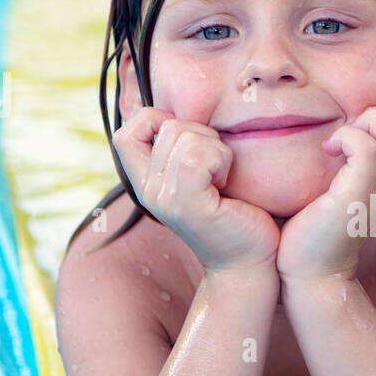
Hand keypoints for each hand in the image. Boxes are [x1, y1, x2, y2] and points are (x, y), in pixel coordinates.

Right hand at [112, 107, 279, 272]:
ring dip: (216, 149)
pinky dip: (221, 160)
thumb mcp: (203, 176)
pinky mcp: (187, 204)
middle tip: (217, 171)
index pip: (127, 131)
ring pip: (183, 135)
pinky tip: (226, 184)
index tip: (190, 144)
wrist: (249, 264)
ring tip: (222, 179)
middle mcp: (149, 191)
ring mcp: (164, 198)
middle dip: (203, 136)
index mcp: (147, 182)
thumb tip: (181, 112)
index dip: (157, 121)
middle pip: (167, 125)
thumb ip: (185, 150)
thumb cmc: (236, 215)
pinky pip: (198, 155)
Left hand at [276, 102, 375, 280]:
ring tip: (342, 140)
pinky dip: (347, 137)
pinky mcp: (354, 198)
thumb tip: (358, 126)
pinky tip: (329, 150)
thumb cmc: (323, 226)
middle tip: (354, 131)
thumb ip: (365, 161)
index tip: (364, 131)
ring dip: (369, 124)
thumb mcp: (353, 187)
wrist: (312, 270)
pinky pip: (367, 150)